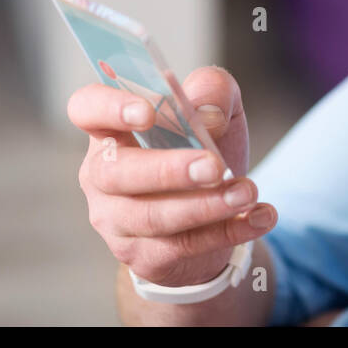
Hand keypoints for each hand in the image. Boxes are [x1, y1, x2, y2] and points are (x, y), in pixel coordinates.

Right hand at [69, 66, 276, 287]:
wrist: (212, 212)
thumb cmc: (202, 148)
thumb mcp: (215, 108)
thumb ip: (212, 91)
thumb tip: (208, 116)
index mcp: (112, 127)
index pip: (87, 109)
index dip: (109, 108)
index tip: (149, 112)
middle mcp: (103, 174)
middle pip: (116, 172)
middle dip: (168, 169)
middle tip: (216, 165)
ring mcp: (117, 220)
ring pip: (152, 216)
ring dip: (206, 205)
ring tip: (248, 191)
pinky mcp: (144, 256)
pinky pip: (184, 246)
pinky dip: (229, 231)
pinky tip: (260, 216)